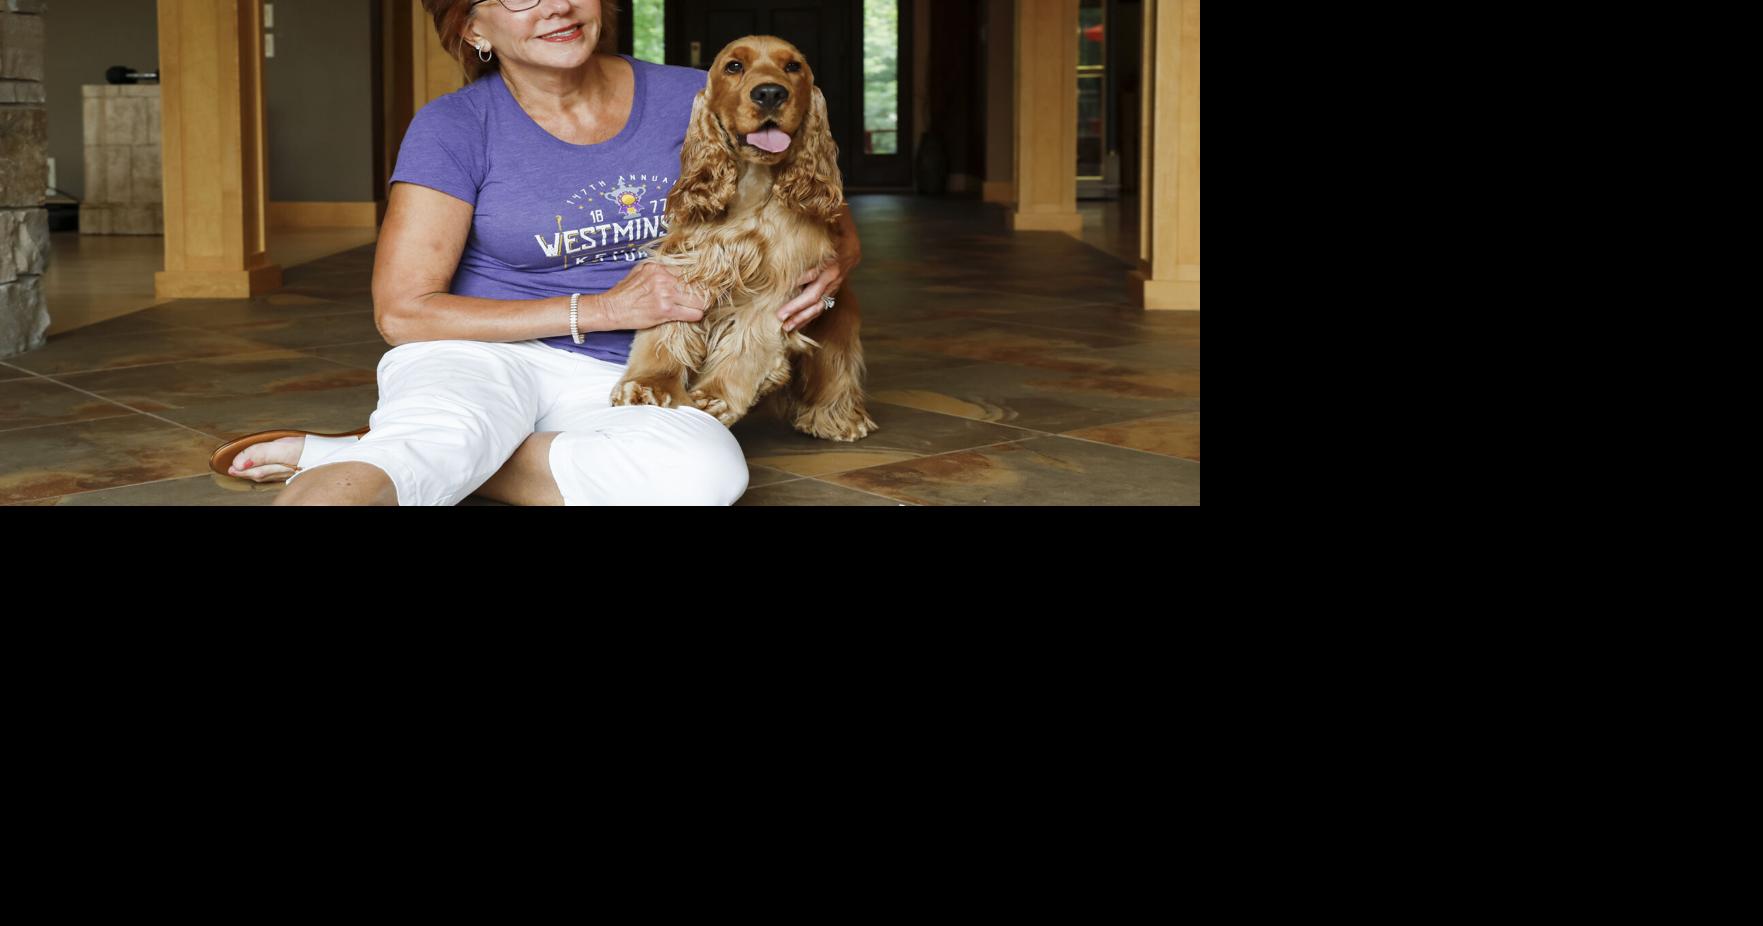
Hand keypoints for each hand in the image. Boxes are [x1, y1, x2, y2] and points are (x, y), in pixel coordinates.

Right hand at [596, 262, 708, 330]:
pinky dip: (696, 316)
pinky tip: (693, 316)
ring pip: (699, 300)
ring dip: (701, 305)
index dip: (698, 281)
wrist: (611, 309)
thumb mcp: (640, 271)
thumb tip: (676, 270)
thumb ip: (658, 269)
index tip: (700, 287)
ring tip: (699, 308)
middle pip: (698, 285)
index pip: (690, 272)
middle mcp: (664, 278)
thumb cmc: (625, 292)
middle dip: (704, 293)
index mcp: (659, 268)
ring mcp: (666, 294)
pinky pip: (693, 314)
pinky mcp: (666, 311)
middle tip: (704, 299)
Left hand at [779, 210, 861, 331]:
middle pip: (818, 292)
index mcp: (841, 252)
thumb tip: (803, 199)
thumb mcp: (832, 209)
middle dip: (798, 306)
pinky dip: (809, 316)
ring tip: (786, 327)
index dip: (804, 278)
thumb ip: (820, 207)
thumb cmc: (836, 218)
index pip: (820, 269)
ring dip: (803, 316)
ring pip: (821, 304)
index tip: (787, 285)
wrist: (851, 232)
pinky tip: (796, 325)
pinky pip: (823, 305)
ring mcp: (838, 281)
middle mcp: (839, 271)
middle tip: (780, 316)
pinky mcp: (834, 288)